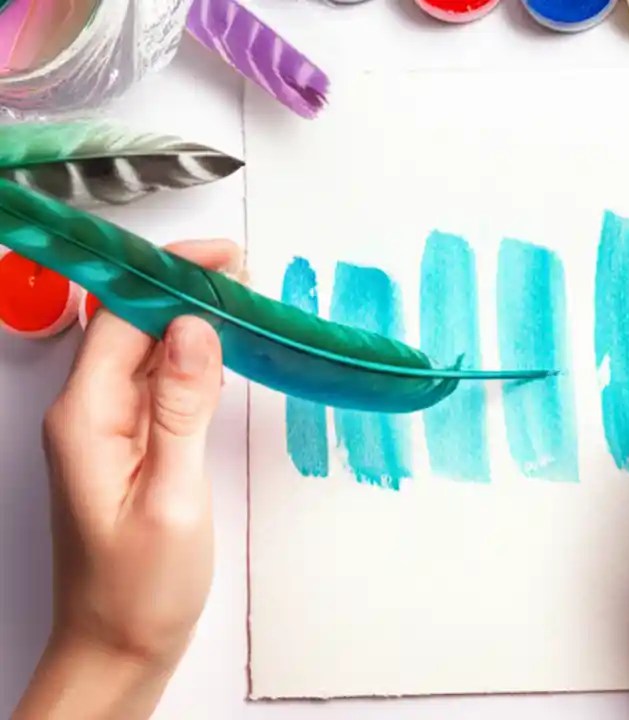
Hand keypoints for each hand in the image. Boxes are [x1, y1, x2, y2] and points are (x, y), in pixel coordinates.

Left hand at [15, 239, 236, 719]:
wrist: (119, 648)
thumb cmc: (139, 589)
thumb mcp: (171, 497)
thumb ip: (181, 409)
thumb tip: (194, 330)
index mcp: (85, 420)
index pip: (120, 321)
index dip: (170, 278)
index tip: (224, 260)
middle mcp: (85, 415)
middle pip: (127, 326)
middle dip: (182, 288)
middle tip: (243, 275)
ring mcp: (104, 429)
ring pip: (142, 350)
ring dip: (188, 319)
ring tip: (242, 301)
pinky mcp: (126, 445)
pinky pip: (152, 382)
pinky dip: (188, 357)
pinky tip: (220, 352)